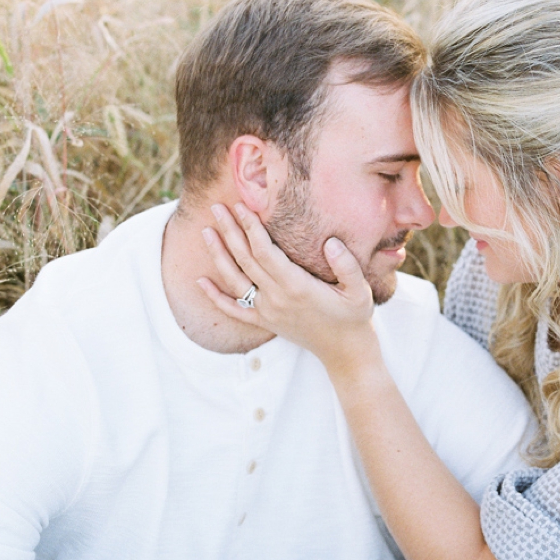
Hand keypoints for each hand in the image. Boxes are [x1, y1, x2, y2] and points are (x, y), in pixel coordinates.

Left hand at [198, 203, 376, 372]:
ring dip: (218, 255)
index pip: (265, 252)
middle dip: (230, 231)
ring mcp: (268, 311)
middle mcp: (276, 298)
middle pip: (245, 259)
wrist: (345, 352)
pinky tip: (200, 282)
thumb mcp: (360, 291)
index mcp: (296, 286)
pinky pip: (234, 310)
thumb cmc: (354, 317)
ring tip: (206, 231)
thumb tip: (331, 242)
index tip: (241, 207)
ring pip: (235, 280)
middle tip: (217, 208)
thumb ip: (347, 266)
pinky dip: (215, 297)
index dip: (251, 228)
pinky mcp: (265, 322)